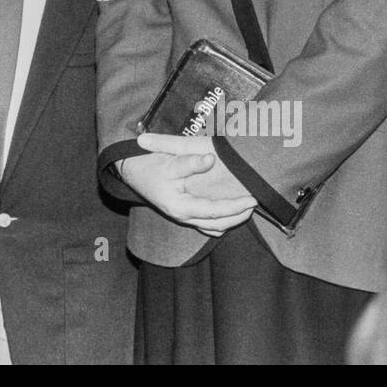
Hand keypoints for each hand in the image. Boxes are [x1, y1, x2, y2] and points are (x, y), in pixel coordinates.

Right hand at [121, 134, 256, 237]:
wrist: (131, 170)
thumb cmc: (149, 165)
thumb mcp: (168, 160)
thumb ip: (189, 161)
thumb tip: (210, 159)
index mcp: (180, 206)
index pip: (214, 212)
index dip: (235, 207)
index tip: (252, 198)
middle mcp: (182, 217)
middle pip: (218, 224)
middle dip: (239, 216)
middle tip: (255, 202)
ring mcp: (182, 218)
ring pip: (213, 227)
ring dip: (232, 220)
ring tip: (247, 208)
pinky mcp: (183, 214)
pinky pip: (206, 225)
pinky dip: (220, 221)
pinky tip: (230, 212)